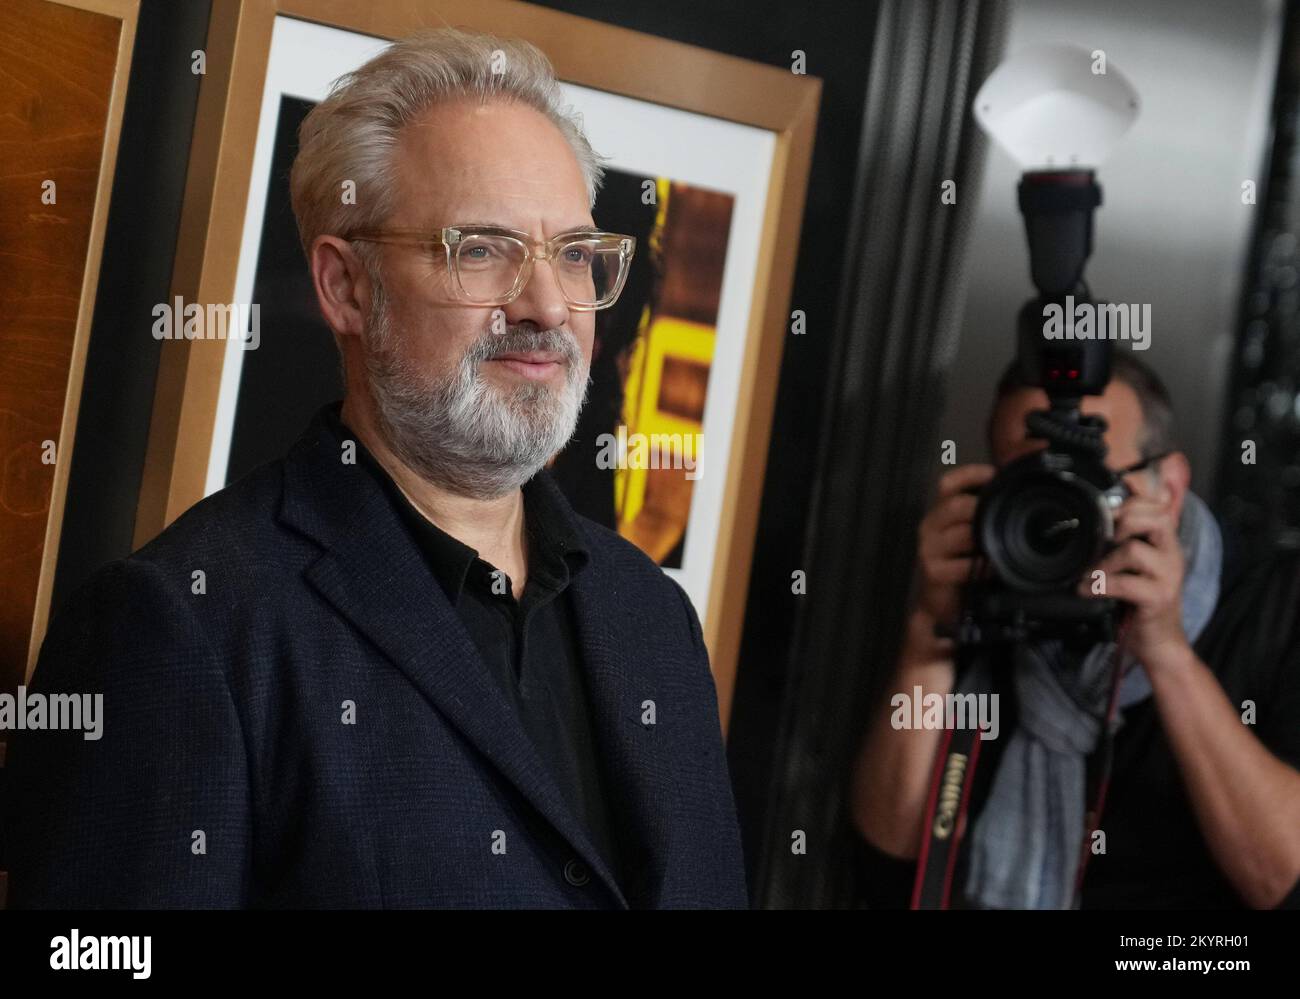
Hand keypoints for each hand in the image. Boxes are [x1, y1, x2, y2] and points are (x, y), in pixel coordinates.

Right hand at [915, 463, 995, 630]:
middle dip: (983, 509)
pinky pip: (964, 565)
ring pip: (962, 533)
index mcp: (939, 514)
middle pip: (955, 505)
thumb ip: (983, 517)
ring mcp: (929, 550)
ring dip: (987, 539)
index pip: (947, 484)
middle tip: (1006, 517)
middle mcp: (929, 527)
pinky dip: (983, 567)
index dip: (970, 475)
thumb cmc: (961, 567)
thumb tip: (1012, 495)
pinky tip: (995, 569)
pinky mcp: (933, 572)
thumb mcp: (971, 538)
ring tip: (1005, 545)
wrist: (940, 605)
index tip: (995, 474)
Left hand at [1077, 490, 1190, 670]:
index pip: (1157, 505)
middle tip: (1100, 541)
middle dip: (1120, 522)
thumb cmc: (1139, 602)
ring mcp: (1169, 575)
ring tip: (1089, 574)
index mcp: (1166, 542)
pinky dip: (1101, 585)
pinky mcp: (1159, 598)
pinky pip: (1126, 583)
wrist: (1160, 642)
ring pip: (1134, 549)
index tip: (1105, 513)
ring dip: (1103, 561)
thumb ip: (1121, 544)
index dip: (1130, 502)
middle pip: (1154, 517)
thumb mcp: (1133, 567)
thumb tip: (1089, 523)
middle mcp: (1172, 554)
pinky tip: (1088, 591)